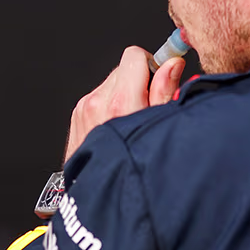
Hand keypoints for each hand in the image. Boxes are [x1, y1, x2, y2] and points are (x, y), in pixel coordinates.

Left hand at [65, 46, 185, 160]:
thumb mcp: (159, 128)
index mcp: (121, 102)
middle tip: (147, 106)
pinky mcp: (78, 114)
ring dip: (123, 93)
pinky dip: (110, 105)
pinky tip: (117, 126)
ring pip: (111, 83)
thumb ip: (166, 92)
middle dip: (138, 81)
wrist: (98, 194)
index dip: (150, 65)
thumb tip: (172, 65)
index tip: (159, 79)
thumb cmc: (131, 166)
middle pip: (123, 68)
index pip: (134, 56)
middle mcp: (99, 102)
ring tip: (131, 120)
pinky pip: (99, 96)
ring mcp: (85, 108)